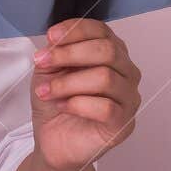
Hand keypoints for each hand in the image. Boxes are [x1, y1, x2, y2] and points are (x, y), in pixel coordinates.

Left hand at [29, 18, 140, 170]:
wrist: (53, 140)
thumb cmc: (56, 103)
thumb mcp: (49, 71)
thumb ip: (55, 53)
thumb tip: (55, 40)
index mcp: (111, 53)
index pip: (102, 31)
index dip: (75, 30)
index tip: (50, 37)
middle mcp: (126, 72)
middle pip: (107, 51)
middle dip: (69, 54)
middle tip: (42, 63)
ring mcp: (128, 98)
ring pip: (106, 78)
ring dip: (68, 83)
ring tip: (47, 91)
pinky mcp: (123, 123)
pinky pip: (106, 107)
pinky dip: (77, 104)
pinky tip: (62, 106)